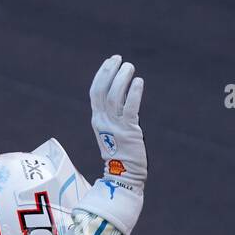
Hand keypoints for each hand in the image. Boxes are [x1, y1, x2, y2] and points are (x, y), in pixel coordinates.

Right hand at [89, 55, 145, 188]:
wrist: (123, 175)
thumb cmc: (121, 152)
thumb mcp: (113, 129)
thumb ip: (116, 112)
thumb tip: (124, 90)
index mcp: (97, 120)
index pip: (95, 91)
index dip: (102, 74)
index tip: (111, 61)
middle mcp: (103, 121)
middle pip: (102, 90)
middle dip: (109, 72)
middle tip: (120, 59)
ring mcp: (115, 126)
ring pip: (114, 96)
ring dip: (122, 78)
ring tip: (130, 67)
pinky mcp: (128, 131)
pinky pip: (130, 108)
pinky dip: (133, 93)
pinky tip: (139, 82)